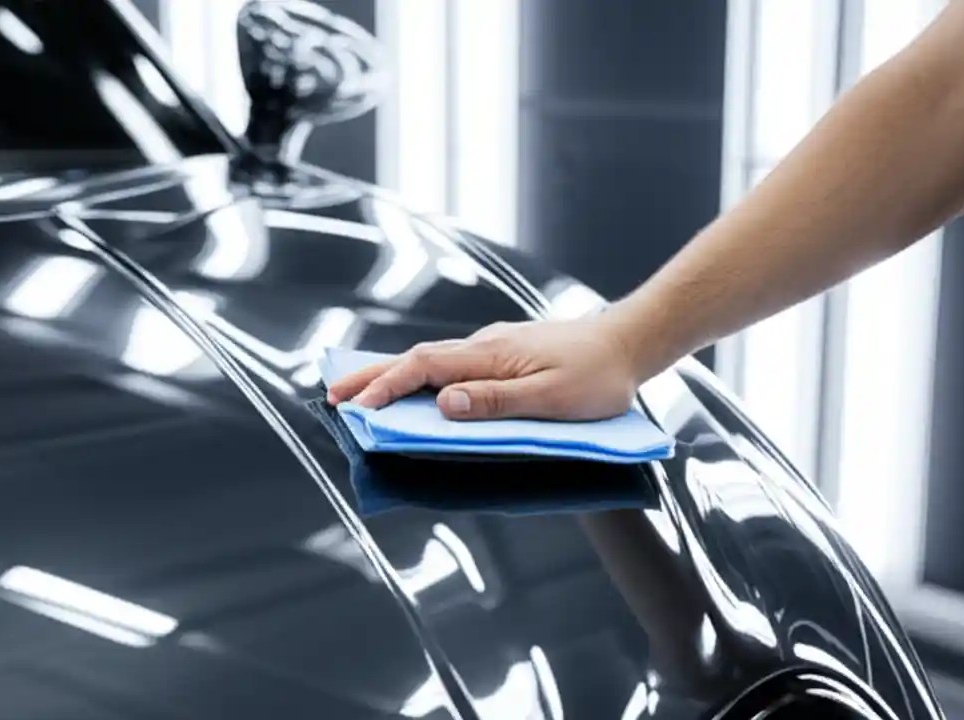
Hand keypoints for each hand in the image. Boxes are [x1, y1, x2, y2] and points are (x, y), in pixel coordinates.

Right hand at [326, 315, 647, 420]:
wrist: (629, 341)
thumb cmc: (598, 376)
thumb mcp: (551, 397)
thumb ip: (496, 401)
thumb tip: (442, 404)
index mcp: (490, 355)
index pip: (425, 367)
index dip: (387, 385)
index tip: (357, 405)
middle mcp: (484, 346)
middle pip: (416, 358)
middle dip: (372, 376)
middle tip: (334, 393)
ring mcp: (492, 348)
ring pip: (431, 360)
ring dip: (393, 375)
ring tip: (362, 394)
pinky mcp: (502, 354)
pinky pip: (450, 365)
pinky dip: (420, 375)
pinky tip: (415, 389)